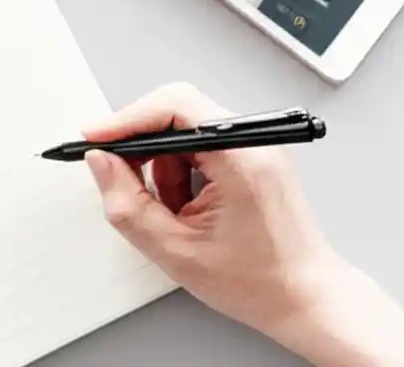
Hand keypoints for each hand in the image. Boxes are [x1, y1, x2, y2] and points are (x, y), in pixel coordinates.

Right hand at [82, 83, 335, 338]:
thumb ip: (128, 204)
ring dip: (163, 166)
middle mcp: (255, 141)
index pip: (175, 107)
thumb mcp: (175, 251)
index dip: (127, 119)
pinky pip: (201, 147)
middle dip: (142, 147)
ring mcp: (257, 146)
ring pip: (185, 132)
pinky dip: (182, 172)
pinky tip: (187, 209)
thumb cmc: (259, 283)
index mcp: (243, 158)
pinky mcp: (253, 156)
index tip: (97, 137)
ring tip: (172, 213)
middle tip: (120, 178)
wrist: (306, 297)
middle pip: (177, 113)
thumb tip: (101, 163)